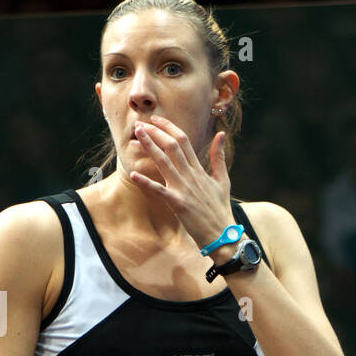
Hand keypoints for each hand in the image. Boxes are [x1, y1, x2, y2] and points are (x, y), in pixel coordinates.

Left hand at [128, 116, 234, 251]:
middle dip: (156, 133)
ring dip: (149, 147)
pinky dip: (146, 183)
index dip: (168, 128)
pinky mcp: (178, 204)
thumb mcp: (223, 180)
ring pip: (164, 162)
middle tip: (141, 124)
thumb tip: (221, 134)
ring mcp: (184, 189)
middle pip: (172, 147)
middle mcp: (191, 176)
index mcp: (199, 170)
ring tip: (137, 136)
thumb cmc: (220, 209)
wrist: (223, 235)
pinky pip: (159, 191)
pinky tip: (133, 175)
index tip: (155, 120)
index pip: (183, 141)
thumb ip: (219, 157)